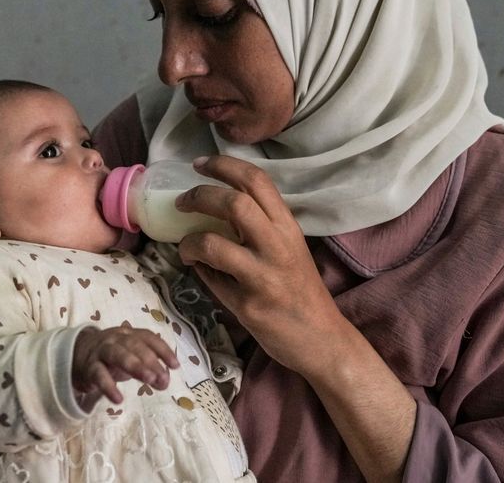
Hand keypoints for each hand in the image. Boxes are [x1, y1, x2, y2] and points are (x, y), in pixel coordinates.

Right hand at [71, 326, 178, 409]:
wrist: (78, 353)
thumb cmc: (113, 356)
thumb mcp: (133, 359)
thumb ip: (151, 368)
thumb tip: (164, 381)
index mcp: (130, 334)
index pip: (148, 338)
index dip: (163, 350)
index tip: (175, 366)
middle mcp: (116, 339)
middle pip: (135, 346)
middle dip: (151, 361)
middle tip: (162, 378)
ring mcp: (102, 351)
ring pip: (118, 355)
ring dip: (135, 366)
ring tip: (149, 380)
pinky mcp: (89, 367)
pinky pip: (99, 375)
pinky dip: (109, 387)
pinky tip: (118, 399)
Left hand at [174, 155, 350, 376]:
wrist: (321, 339)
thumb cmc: (300, 290)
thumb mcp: (288, 249)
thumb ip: (259, 228)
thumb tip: (213, 211)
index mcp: (288, 227)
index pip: (256, 180)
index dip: (223, 165)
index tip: (199, 164)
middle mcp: (278, 246)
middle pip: (233, 203)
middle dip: (198, 196)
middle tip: (181, 203)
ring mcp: (263, 276)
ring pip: (213, 243)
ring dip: (189, 241)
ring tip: (185, 246)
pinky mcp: (248, 305)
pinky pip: (211, 280)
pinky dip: (198, 270)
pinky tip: (198, 270)